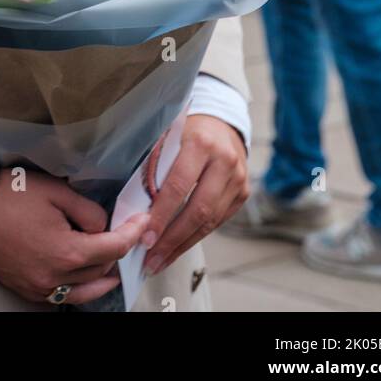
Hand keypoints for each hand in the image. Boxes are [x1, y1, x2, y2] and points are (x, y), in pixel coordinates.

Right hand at [0, 167, 150, 305]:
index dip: (133, 233)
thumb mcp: (55, 191)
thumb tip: (103, 225)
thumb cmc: (10, 194)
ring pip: (84, 292)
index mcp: (66, 252)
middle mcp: (55, 277)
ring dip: (102, 278)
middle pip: (100, 271)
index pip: (112, 248)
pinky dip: (78, 288)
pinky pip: (62, 296)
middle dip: (116, 252)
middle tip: (125, 232)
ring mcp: (39, 287)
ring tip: (114, 264)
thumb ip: (88, 210)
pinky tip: (83, 275)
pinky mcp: (26, 289)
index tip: (144, 221)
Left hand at [140, 114, 248, 275]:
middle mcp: (224, 161)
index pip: (178, 185)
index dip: (161, 214)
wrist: (222, 121)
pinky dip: (197, 236)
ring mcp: (237, 178)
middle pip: (198, 210)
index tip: (146, 236)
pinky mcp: (243, 192)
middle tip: (152, 258)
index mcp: (201, 143)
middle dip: (172, 239)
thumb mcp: (169, 135)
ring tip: (162, 259)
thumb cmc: (188, 129)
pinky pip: (218, 220)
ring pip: (210, 221)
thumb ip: (155, 164)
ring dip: (183, 244)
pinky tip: (180, 246)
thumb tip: (137, 204)